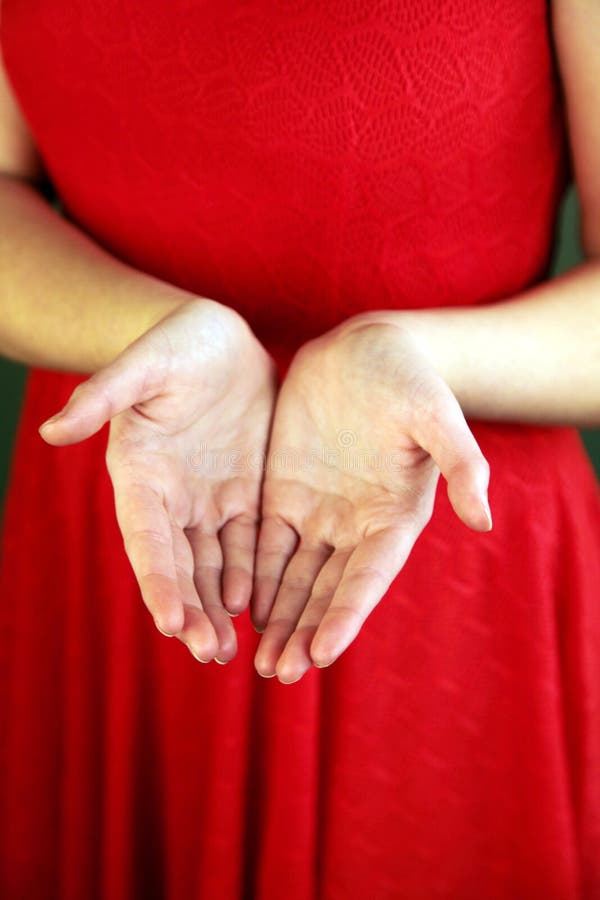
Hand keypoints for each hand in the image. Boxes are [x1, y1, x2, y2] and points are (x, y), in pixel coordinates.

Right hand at [39, 298, 276, 663]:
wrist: (217, 337)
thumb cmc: (174, 342)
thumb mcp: (142, 364)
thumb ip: (104, 396)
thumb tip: (49, 432)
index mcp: (141, 474)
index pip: (147, 537)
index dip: (158, 579)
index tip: (172, 621)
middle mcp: (174, 497)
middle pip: (181, 564)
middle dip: (194, 609)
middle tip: (212, 653)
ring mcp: (211, 498)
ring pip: (215, 564)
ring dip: (222, 606)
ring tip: (232, 648)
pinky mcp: (247, 492)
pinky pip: (250, 541)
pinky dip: (252, 575)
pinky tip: (261, 607)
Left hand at [252, 317, 491, 682]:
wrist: (366, 348)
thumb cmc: (409, 378)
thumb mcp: (436, 415)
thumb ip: (462, 463)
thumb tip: (484, 519)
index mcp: (395, 516)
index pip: (368, 577)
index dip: (346, 614)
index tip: (321, 653)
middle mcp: (355, 524)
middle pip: (327, 590)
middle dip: (304, 632)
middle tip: (277, 673)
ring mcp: (318, 512)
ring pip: (294, 577)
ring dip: (278, 618)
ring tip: (258, 660)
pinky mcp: (283, 493)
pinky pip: (265, 542)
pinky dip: (254, 576)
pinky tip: (238, 608)